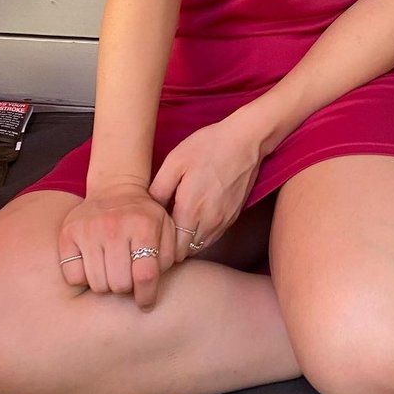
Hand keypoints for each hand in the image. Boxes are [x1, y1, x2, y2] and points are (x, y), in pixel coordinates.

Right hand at [57, 183, 175, 310]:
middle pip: (119, 284)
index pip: (145, 275)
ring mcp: (89, 229)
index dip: (146, 296)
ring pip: (97, 284)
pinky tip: (93, 265)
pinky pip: (73, 276)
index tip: (146, 304)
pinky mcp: (68, 234)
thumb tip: (160, 281)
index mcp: (144, 224)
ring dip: (106, 285)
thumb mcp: (165, 227)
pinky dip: (83, 278)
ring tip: (111, 271)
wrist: (115, 190)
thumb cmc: (143, 216)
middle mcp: (114, 226)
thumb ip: (169, 253)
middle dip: (126, 288)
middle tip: (127, 278)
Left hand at [148, 117, 261, 261]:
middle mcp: (209, 222)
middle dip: (171, 247)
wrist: (245, 141)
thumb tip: (147, 210)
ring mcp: (223, 221)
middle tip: (160, 231)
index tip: (152, 235)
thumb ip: (158, 189)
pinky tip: (194, 218)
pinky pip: (213, 237)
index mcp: (190, 210)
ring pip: (200, 246)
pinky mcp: (233, 217)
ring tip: (176, 224)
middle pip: (185, 252)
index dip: (159, 247)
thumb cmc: (208, 147)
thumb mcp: (174, 161)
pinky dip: (201, 235)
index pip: (171, 250)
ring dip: (186, 242)